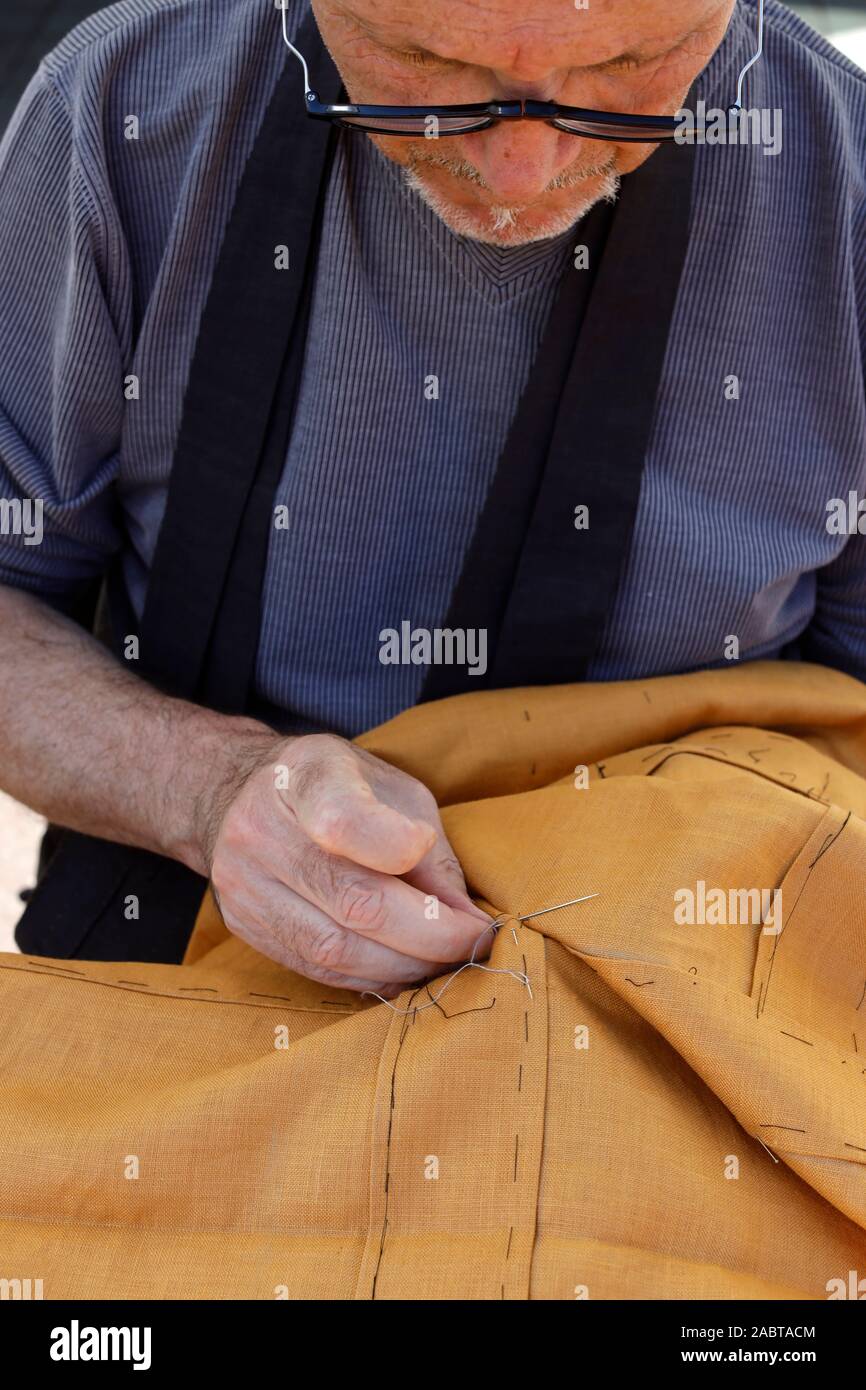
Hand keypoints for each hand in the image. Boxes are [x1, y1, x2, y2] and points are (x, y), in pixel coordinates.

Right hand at [202, 732, 491, 994]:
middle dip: (430, 935)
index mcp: (306, 780)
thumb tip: (464, 917)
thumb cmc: (333, 785)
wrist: (234, 793)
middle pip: (355, 903)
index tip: (442, 866)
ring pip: (336, 951)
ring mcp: (246, 885)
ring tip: (443, 961)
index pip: (344, 822)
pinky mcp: (244, 927)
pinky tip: (401, 969)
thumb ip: (428, 848)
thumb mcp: (389, 788)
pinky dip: (370, 977)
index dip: (400, 851)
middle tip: (473, 942)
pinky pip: (316, 969)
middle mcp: (263, 832)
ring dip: (404, 966)